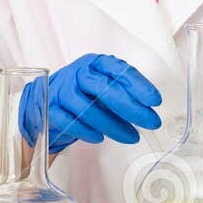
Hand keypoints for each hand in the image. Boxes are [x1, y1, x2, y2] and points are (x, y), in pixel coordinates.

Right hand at [21, 54, 161, 153]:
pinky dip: (86, 131)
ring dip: (112, 125)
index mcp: (95, 64)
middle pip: (103, 87)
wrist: (47, 102)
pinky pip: (68, 121)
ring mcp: (61, 91)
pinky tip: (99, 138)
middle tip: (150, 122)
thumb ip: (123, 92)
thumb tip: (148, 108)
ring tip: (131, 136)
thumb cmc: (82, 94)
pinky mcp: (50, 109)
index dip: (138, 85)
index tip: (154, 101)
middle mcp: (77, 74)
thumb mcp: (103, 86)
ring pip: (86, 107)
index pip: (118, 70)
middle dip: (130, 107)